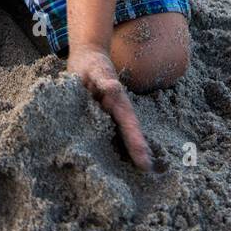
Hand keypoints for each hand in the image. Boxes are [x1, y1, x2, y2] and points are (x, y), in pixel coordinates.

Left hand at [67, 48, 153, 172]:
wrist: (84, 58)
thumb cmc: (91, 64)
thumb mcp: (96, 70)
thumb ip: (104, 80)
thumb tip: (114, 89)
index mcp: (117, 102)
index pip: (128, 124)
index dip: (136, 142)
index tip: (144, 160)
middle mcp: (114, 111)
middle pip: (126, 134)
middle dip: (135, 152)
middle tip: (146, 171)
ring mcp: (106, 115)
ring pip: (116, 137)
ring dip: (124, 153)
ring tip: (132, 173)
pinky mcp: (93, 118)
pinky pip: (100, 134)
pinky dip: (106, 148)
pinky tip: (106, 163)